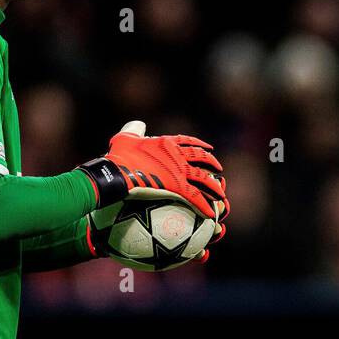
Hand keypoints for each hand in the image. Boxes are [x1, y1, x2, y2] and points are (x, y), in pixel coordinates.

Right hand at [80, 120, 228, 221]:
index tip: (208, 148)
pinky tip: (210, 214)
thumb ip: (134, 130)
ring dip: (213, 186)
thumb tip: (139, 124)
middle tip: (218, 169)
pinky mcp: (176, 185)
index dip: (198, 144)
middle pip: (200, 157)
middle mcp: (176, 154)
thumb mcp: (125, 138)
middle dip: (211, 162)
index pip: (187, 141)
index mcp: (166, 143)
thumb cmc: (118, 157)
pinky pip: (195, 197)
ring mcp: (178, 170)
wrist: (118, 171)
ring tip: (221, 194)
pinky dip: (204, 205)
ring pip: (203, 177)